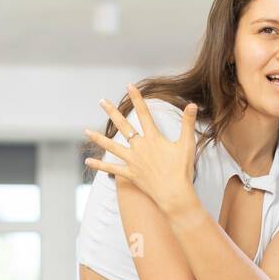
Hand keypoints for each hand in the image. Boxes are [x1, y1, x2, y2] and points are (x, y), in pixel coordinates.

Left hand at [83, 83, 197, 214]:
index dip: (137, 99)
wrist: (174, 193)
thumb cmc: (182, 170)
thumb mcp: (187, 144)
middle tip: (101, 101)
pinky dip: (99, 165)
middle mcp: (140, 147)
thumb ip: (188, 123)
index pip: (144, 113)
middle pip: (123, 126)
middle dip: (112, 112)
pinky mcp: (129, 174)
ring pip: (112, 146)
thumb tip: (192, 104)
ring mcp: (132, 161)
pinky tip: (87, 161)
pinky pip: (111, 169)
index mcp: (153, 138)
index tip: (129, 86)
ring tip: (85, 131)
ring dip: (98, 138)